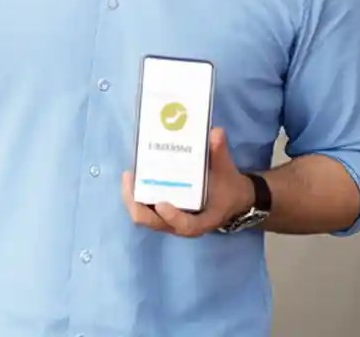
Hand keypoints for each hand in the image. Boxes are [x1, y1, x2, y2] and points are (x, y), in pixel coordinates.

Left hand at [121, 127, 254, 237]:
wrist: (230, 198)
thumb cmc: (228, 188)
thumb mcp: (227, 171)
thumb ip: (219, 154)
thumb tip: (216, 133)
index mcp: (202, 221)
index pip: (186, 226)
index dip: (173, 218)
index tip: (162, 204)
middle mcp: (181, 225)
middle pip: (153, 223)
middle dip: (137, 205)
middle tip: (131, 178)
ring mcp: (168, 221)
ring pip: (143, 217)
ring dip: (132, 198)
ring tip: (129, 174)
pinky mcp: (161, 213)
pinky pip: (143, 208)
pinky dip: (135, 195)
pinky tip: (132, 176)